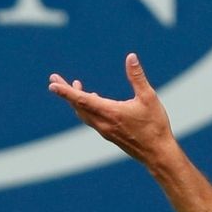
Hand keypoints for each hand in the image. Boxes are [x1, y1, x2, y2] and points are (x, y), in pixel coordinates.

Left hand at [48, 53, 176, 167]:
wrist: (159, 155)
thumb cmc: (155, 126)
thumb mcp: (149, 98)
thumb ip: (137, 77)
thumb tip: (131, 57)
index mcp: (110, 112)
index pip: (82, 100)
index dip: (66, 91)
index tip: (52, 85)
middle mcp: (103, 123)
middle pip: (77, 105)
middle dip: (65, 92)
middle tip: (53, 79)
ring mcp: (105, 130)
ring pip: (83, 113)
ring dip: (75, 99)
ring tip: (73, 85)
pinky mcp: (109, 135)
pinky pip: (90, 119)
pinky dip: (85, 107)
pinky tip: (92, 99)